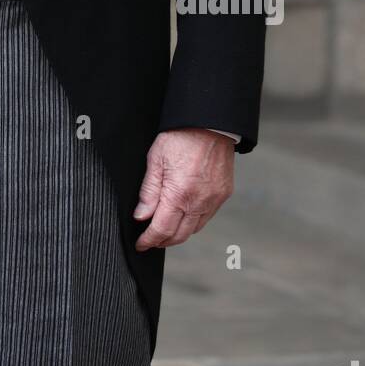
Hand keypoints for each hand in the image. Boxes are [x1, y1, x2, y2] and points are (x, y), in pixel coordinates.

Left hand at [133, 128, 233, 249]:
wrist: (210, 122)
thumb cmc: (181, 136)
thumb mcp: (155, 159)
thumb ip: (149, 191)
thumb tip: (141, 216)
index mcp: (179, 194)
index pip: (162, 229)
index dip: (149, 240)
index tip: (141, 243)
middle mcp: (199, 201)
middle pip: (179, 235)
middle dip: (162, 241)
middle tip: (150, 239)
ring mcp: (214, 200)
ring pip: (194, 229)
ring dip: (178, 233)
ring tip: (164, 229)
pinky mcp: (223, 195)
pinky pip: (206, 217)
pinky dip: (193, 222)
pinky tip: (183, 216)